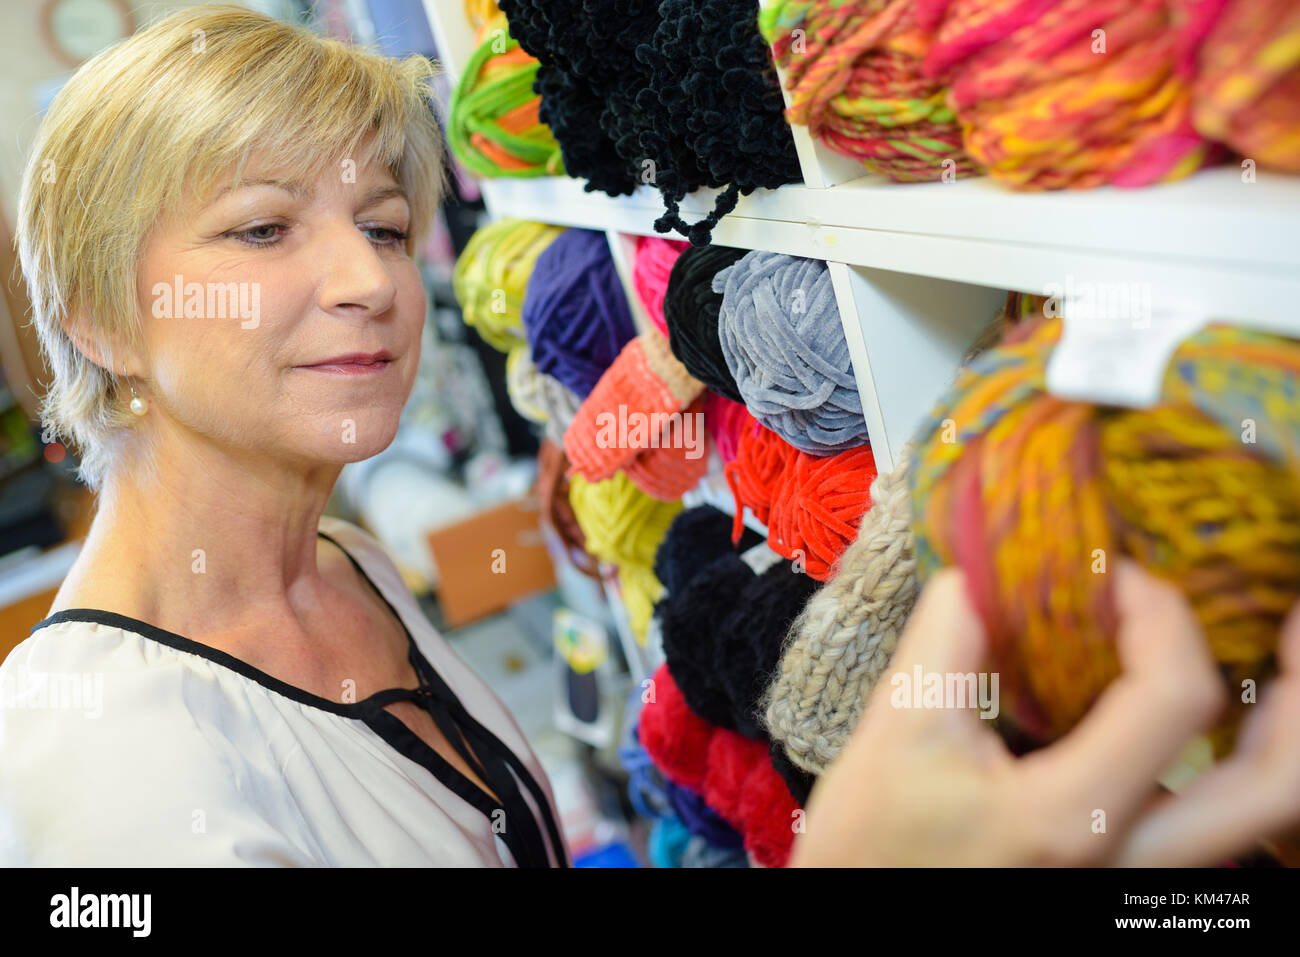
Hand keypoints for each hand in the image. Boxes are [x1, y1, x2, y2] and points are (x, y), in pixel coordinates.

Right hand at [790, 559, 1299, 865]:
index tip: (1111, 575)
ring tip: (1278, 660)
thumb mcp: (894, 731)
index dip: (1160, 612)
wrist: (865, 927)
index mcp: (1072, 819)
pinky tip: (1217, 717)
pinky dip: (1239, 761)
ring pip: (1267, 817)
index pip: (1176, 697)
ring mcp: (1139, 883)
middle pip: (1279, 785)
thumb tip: (991, 568)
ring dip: (1283, 732)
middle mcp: (1131, 865)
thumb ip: (950, 636)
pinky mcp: (1128, 882)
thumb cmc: (869, 849)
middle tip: (1291, 619)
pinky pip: (1221, 824)